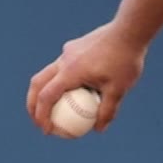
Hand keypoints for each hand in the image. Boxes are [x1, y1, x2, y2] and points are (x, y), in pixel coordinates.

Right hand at [26, 23, 147, 134]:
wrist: (129, 31)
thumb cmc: (125, 60)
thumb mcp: (119, 89)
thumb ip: (107, 110)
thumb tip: (98, 129)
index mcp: (71, 72)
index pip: (47, 97)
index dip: (42, 116)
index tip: (46, 131)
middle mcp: (64, 60)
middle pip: (38, 83)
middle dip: (32, 104)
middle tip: (38, 121)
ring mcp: (68, 52)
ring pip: (47, 73)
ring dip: (44, 91)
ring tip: (51, 108)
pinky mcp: (74, 47)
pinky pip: (62, 66)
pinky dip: (60, 81)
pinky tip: (75, 90)